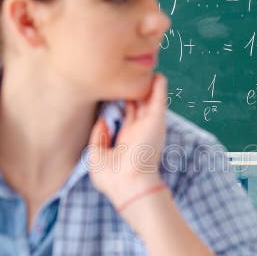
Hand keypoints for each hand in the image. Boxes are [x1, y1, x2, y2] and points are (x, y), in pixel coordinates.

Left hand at [85, 73, 166, 205]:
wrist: (129, 185)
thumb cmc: (113, 178)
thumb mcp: (97, 156)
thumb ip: (98, 136)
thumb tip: (102, 120)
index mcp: (125, 140)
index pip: (124, 116)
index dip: (121, 102)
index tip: (115, 88)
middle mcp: (138, 132)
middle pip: (137, 106)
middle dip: (134, 91)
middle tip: (131, 74)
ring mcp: (148, 126)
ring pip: (149, 101)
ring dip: (148, 87)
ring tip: (147, 70)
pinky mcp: (156, 122)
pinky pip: (159, 101)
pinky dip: (159, 89)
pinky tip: (158, 76)